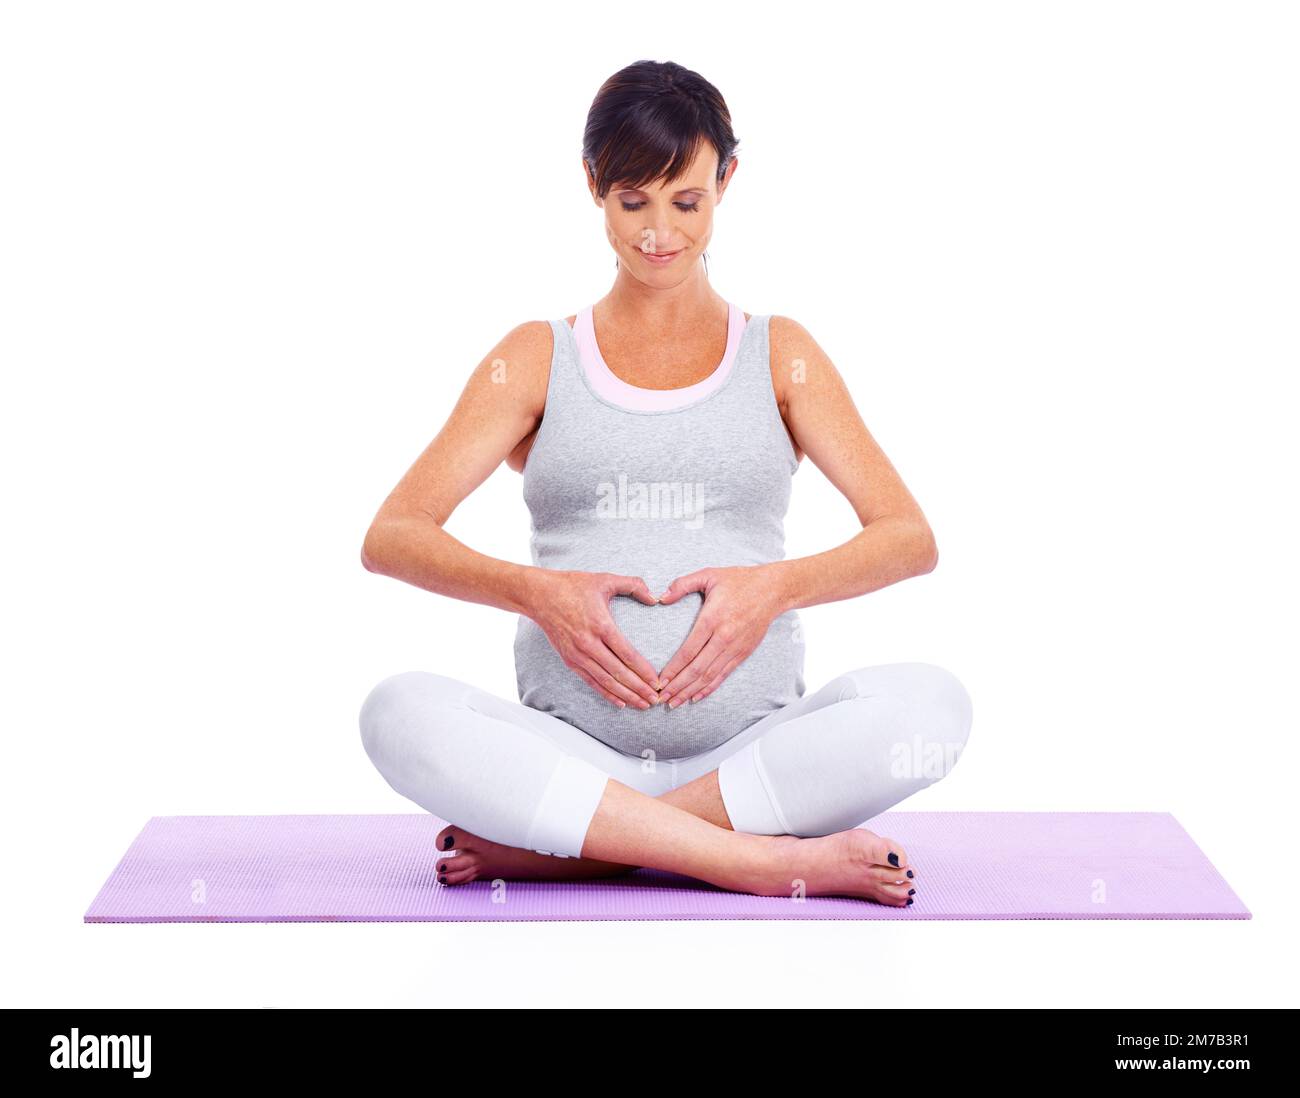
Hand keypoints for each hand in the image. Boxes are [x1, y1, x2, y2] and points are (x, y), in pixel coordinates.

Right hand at [526, 569, 662, 707]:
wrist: (539, 596)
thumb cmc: (572, 586)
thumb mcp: (605, 579)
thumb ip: (633, 585)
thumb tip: (655, 598)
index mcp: (601, 625)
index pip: (627, 654)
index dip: (644, 671)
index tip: (658, 681)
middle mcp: (588, 644)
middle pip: (619, 673)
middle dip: (640, 688)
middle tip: (656, 699)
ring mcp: (578, 654)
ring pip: (606, 681)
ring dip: (626, 695)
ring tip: (643, 704)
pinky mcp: (570, 660)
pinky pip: (591, 681)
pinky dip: (606, 694)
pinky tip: (621, 702)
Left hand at [656, 565, 785, 706]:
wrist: (772, 590)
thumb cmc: (738, 581)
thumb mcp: (709, 575)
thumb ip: (682, 584)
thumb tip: (660, 597)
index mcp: (712, 619)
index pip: (688, 651)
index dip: (673, 669)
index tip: (659, 680)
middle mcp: (724, 637)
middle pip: (697, 669)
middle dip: (678, 686)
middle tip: (661, 698)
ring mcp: (735, 647)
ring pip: (710, 676)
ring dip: (690, 691)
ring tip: (674, 703)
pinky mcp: (743, 653)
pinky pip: (724, 675)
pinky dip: (709, 688)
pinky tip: (696, 697)